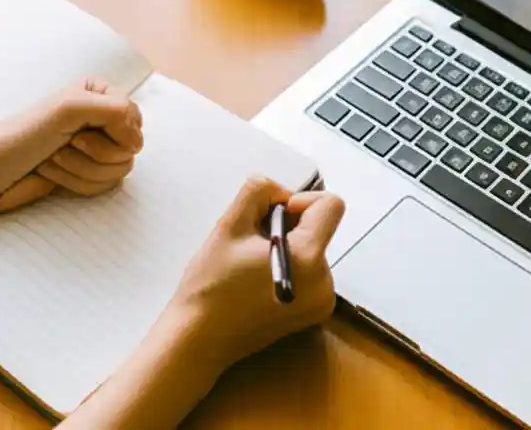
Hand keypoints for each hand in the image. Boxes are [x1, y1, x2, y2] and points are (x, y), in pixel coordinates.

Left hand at [0, 78, 143, 212]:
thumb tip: (137, 143)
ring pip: (118, 170)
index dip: (115, 132)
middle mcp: (102, 119)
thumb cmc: (27, 132)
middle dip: (95, 154)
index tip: (81, 132)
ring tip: (54, 158)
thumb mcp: (73, 107)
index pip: (134, 118)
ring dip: (81, 169)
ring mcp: (96, 148)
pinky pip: (104, 186)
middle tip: (67, 144)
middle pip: (130, 148)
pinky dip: (76, 181)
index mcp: (100, 94)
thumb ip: (116, 111)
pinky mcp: (87, 173)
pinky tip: (53, 172)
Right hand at [167, 177, 344, 369]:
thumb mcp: (229, 226)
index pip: (331, 205)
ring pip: (313, 248)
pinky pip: (311, 272)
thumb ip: (257, 192)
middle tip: (251, 244)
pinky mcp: (314, 312)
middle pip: (319, 228)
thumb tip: (279, 191)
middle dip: (288, 226)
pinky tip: (259, 281)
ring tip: (252, 266)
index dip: (302, 200)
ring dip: (287, 247)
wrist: (199, 340)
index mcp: (308, 258)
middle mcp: (325, 281)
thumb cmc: (210, 285)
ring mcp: (322, 300)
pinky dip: (290, 267)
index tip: (272, 216)